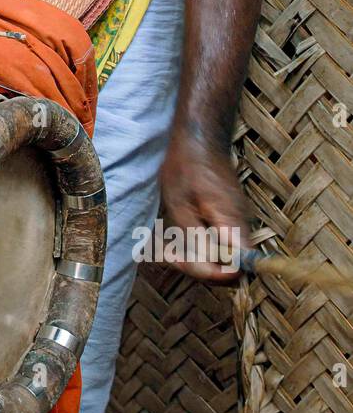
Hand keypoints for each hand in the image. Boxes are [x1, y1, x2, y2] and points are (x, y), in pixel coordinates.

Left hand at [157, 131, 249, 283]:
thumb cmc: (186, 168)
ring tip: (169, 246)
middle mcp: (243, 225)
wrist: (201, 138)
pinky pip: (221, 242)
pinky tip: (179, 235)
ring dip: (197, 255)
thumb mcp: (180, 206)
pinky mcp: (233, 219)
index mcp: (232, 223)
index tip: (184, 260)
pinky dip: (201, 243)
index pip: (238, 268)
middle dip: (200, 267)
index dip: (213, 274)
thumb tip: (211, 273)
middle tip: (170, 254)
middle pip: (231, 267)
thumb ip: (196, 241)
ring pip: (224, 255)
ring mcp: (240, 222)